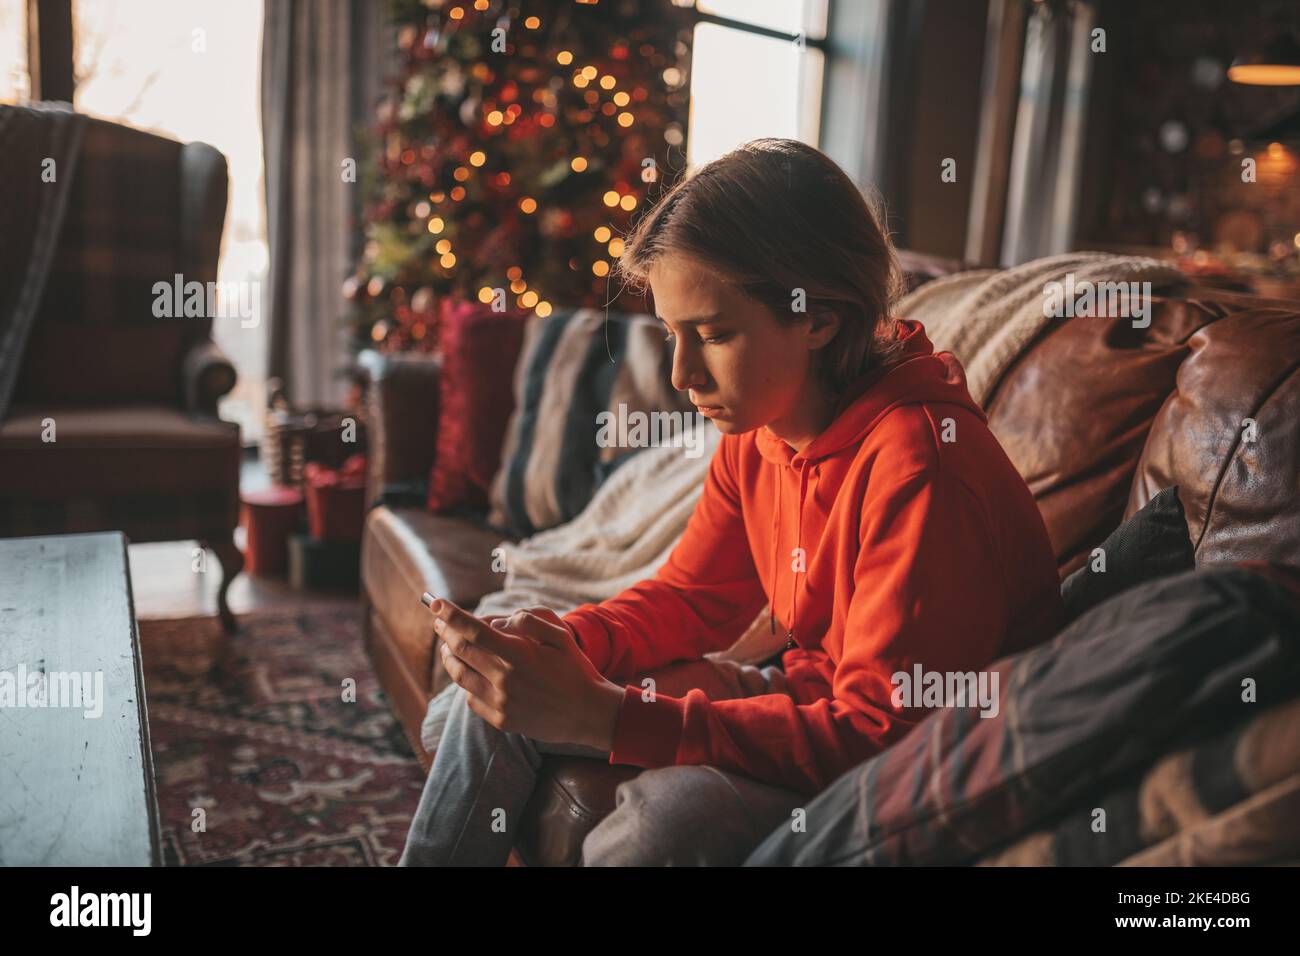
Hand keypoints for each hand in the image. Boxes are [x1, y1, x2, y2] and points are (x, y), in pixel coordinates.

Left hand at [429, 599, 624, 749]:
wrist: (588, 714)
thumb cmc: (575, 669)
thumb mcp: (560, 635)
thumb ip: (527, 622)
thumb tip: (496, 623)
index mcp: (520, 655)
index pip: (475, 631)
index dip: (451, 615)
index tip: (435, 604)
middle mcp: (506, 679)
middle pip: (461, 651)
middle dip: (445, 631)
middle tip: (439, 621)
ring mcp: (501, 702)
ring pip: (460, 675)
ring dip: (449, 656)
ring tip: (449, 645)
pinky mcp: (501, 719)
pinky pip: (471, 697)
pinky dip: (467, 681)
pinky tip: (472, 672)